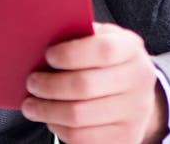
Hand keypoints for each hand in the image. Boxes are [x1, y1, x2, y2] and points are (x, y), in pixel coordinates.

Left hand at [21, 23, 168, 143]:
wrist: (137, 92)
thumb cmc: (107, 59)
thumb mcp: (102, 38)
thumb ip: (80, 35)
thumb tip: (45, 38)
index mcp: (130, 49)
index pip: (102, 50)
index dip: (71, 54)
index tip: (48, 55)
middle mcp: (138, 81)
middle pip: (85, 86)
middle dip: (50, 85)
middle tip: (31, 83)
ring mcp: (134, 114)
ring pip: (80, 116)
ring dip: (48, 111)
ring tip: (30, 105)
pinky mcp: (125, 138)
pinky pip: (83, 139)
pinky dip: (60, 129)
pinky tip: (50, 119)